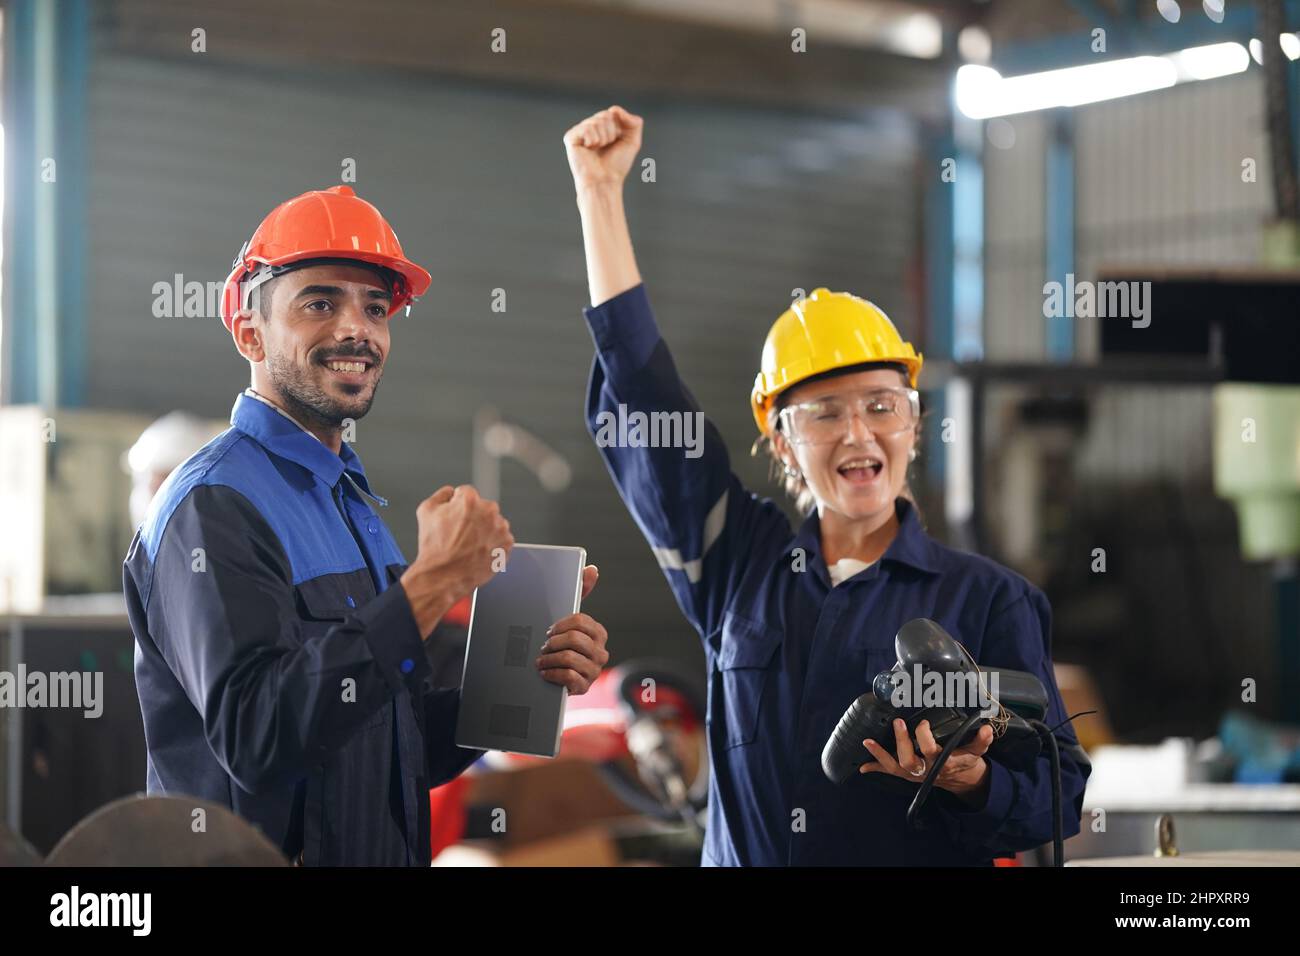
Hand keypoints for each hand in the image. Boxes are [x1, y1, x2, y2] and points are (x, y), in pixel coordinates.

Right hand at [400, 485, 513, 637]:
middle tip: (460, 533)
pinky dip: (491, 544)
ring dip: (484, 530)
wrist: (444, 577)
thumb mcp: (425, 512)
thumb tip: (450, 492)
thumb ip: (441, 495)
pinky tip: (477, 551)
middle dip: (473, 517)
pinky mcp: (507, 544)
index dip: (456, 506)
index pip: (466, 493)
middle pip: (482, 507)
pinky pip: (500, 539)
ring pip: (493, 523)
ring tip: (468, 545)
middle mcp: (489, 511)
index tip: (454, 517)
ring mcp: (500, 528)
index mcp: (470, 500)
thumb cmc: (435, 548)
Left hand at [535, 565, 607, 694]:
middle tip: (543, 647)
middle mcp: (601, 652)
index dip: (559, 625)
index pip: (580, 622)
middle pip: (573, 639)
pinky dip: (551, 673)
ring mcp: (594, 671)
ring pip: (569, 658)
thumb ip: (579, 593)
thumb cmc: (561, 645)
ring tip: (541, 660)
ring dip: (548, 659)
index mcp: (599, 633)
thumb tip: (592, 569)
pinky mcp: (584, 687)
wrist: (553, 677)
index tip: (549, 630)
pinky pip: (568, 677)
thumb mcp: (568, 621)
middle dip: (552, 643)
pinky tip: (544, 673)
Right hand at [563, 105, 643, 194]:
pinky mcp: (570, 137)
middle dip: (611, 132)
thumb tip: (615, 109)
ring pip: (596, 122)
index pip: (612, 112)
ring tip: (597, 150)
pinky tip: (589, 149)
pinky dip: (593, 140)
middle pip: (605, 115)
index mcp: (602, 126)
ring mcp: (579, 132)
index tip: (615, 143)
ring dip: (603, 138)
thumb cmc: (617, 165)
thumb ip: (634, 122)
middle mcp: (589, 127)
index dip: (618, 128)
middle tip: (606, 148)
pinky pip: (586, 128)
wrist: (605, 181)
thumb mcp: (632, 141)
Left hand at [860, 718, 992, 802]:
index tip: (922, 722)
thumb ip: (981, 741)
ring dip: (880, 755)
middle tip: (897, 723)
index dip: (924, 737)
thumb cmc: (965, 760)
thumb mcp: (976, 751)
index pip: (930, 750)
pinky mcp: (906, 774)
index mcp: (941, 762)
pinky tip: (862, 766)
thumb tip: (987, 728)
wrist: (961, 780)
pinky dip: (875, 768)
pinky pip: (889, 772)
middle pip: (909, 760)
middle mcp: (924, 769)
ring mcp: (913, 774)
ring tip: (867, 742)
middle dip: (901, 742)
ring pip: (894, 767)